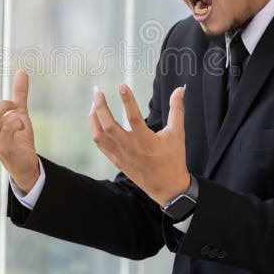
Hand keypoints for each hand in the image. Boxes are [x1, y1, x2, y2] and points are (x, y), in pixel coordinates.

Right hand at [0, 69, 39, 191]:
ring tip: (15, 106)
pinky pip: (6, 131)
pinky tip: (22, 124)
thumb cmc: (19, 139)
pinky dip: (15, 122)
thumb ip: (19, 94)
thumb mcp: (20, 113)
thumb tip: (20, 71)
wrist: (26, 165)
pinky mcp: (5, 148)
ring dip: (3, 106)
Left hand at [88, 83, 189, 206]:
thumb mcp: (177, 134)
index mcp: (147, 141)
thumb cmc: (173, 159)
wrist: (167, 187)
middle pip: (109, 126)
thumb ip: (177, 110)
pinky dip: (94, 129)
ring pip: (100, 135)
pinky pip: (99, 144)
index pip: (134, 118)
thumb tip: (180, 89)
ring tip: (95, 101)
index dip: (128, 100)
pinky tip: (95, 118)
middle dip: (100, 106)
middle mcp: (131, 148)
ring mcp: (121, 155)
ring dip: (94, 117)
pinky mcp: (116, 160)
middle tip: (98, 90)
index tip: (121, 86)